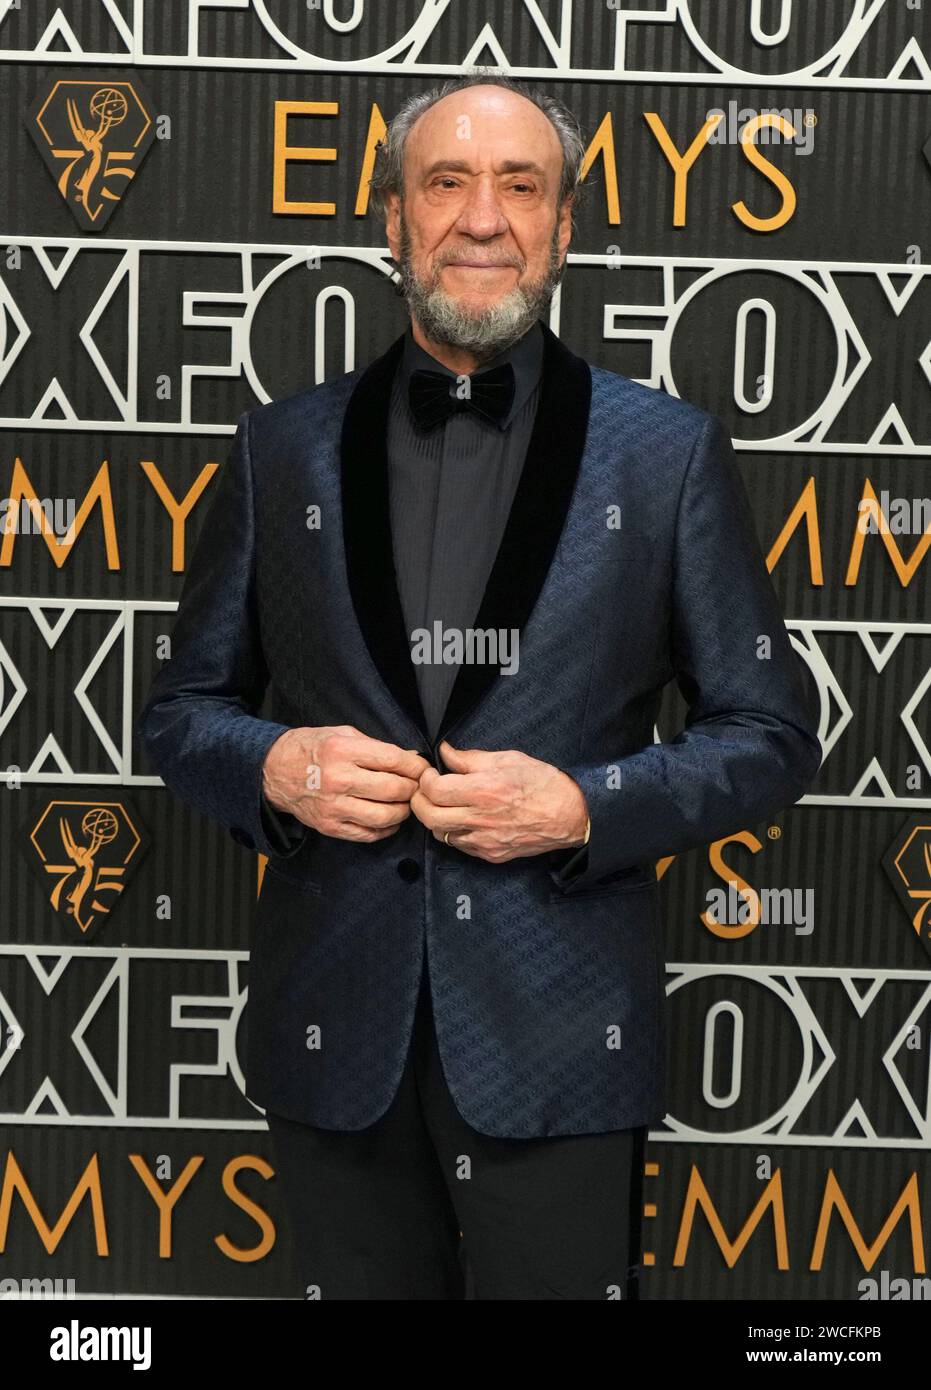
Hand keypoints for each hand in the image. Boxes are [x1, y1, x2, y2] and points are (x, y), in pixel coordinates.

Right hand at [262, 725, 429, 842]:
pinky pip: (368, 834)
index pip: (393, 760)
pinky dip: (386, 829)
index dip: (416, 766)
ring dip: (403, 811)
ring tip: (405, 803)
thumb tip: (411, 759)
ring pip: (385, 816)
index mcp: (342, 751)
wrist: (273, 771)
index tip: (423, 769)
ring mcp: (333, 807)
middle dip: (413, 788)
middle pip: (393, 790)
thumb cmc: (311, 748)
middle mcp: (339, 780)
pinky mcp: (330, 826)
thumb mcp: (342, 734)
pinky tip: (390, 820)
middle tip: (417, 786)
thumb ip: (377, 748)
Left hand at [410, 740, 588, 862]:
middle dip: (419, 801)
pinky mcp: (490, 854)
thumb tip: (445, 751)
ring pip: (440, 834)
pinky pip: (459, 845)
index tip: (431, 774)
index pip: (434, 790)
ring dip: (434, 818)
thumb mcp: (507, 759)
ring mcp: (484, 839)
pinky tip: (463, 819)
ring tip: (445, 805)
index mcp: (483, 790)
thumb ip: (470, 758)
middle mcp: (480, 818)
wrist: (570, 815)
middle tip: (425, 791)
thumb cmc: (543, 783)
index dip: (425, 780)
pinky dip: (453, 832)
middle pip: (429, 816)